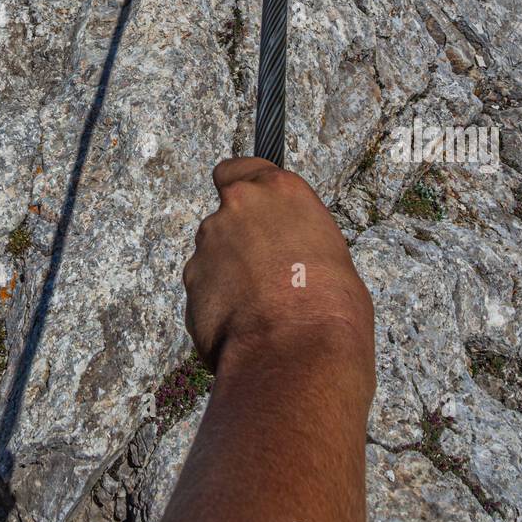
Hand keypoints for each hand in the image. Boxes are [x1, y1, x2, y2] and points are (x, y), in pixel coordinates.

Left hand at [183, 157, 374, 399]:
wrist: (298, 353)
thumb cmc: (331, 307)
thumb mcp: (328, 253)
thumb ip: (292, 238)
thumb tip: (283, 255)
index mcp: (278, 190)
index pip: (238, 168)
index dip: (238, 187)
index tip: (244, 203)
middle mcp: (238, 206)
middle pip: (226, 216)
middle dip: (237, 242)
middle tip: (264, 276)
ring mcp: (209, 241)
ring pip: (212, 254)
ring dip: (226, 275)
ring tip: (257, 310)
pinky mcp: (190, 279)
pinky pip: (203, 288)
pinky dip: (216, 304)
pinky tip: (242, 327)